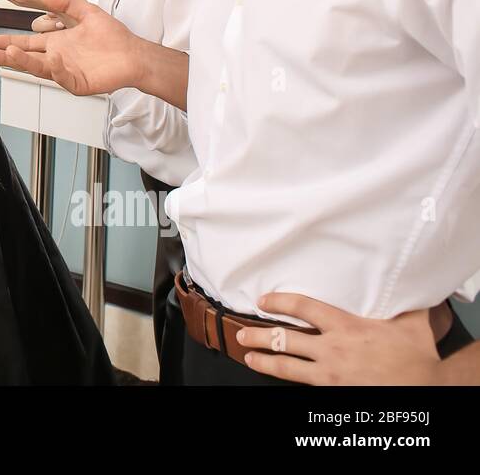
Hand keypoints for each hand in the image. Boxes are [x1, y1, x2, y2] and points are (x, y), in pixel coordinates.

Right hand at [0, 0, 142, 95]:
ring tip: (9, 54)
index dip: (10, 43)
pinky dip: (56, 68)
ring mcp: (66, 72)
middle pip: (27, 58)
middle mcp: (57, 58)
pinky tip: (50, 58)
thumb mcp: (87, 12)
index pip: (27, 44)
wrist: (134, 54)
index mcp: (56, 43)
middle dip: (7, 56)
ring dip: (24, 62)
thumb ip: (66, 3)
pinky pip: (63, 76)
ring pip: (40, 68)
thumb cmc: (113, 36)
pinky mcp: (78, 83)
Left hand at [235, 293, 442, 384]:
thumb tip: (401, 276)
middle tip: (241, 333)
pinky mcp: (334, 391)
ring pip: (287, 367)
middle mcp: (332, 349)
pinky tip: (279, 379)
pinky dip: (290, 381)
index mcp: (345, 326)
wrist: (427, 387)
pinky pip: (305, 385)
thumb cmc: (417, 354)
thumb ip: (397, 298)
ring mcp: (330, 374)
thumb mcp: (407, 319)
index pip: (301, 308)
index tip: (263, 301)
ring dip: (264, 362)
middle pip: (283, 339)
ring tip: (248, 358)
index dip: (278, 302)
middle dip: (258, 336)